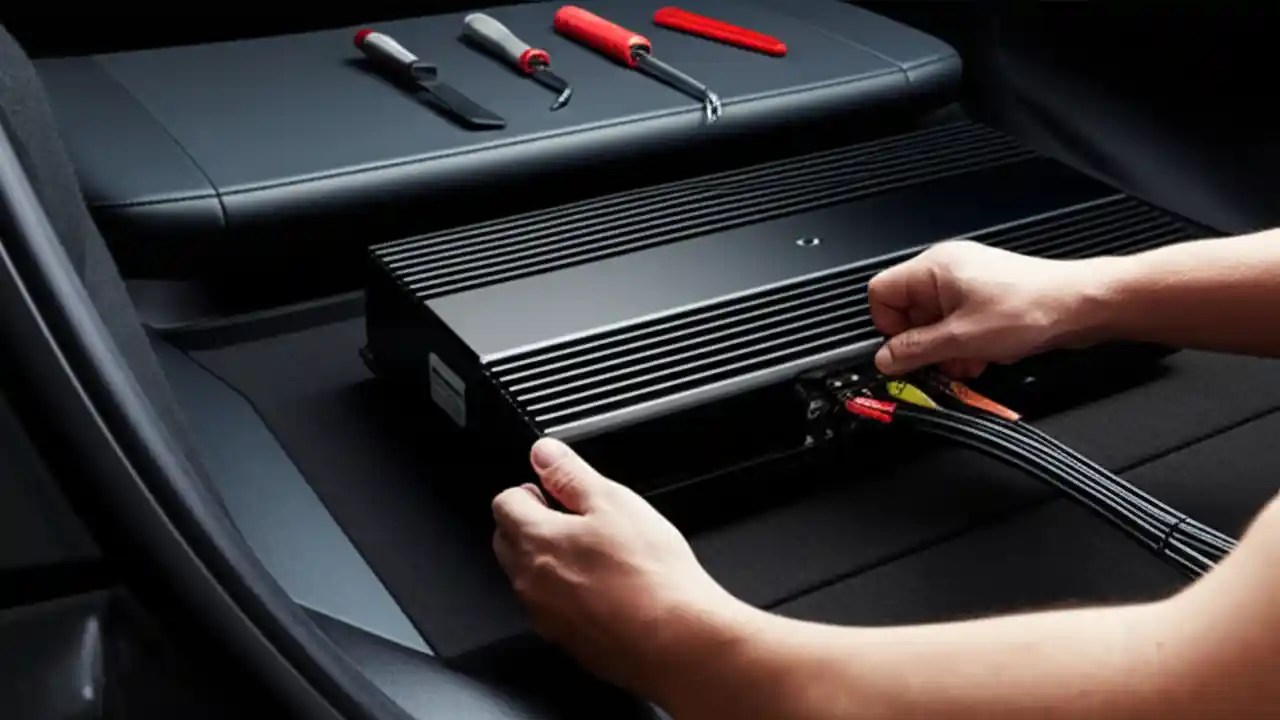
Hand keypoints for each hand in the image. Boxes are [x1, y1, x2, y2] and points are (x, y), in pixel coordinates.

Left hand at [492, 438, 740, 697]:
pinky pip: (551, 609)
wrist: (677, 641)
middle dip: (530, 524)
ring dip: (547, 560)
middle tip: (571, 518)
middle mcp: (529, 582)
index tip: (549, 490)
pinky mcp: (566, 642)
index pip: (504, 504)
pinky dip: (566, 595)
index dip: (528, 490)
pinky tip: (604, 589)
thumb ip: (570, 474)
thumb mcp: (613, 502)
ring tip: (594, 554)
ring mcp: (545, 617)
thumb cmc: (651, 575)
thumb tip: (543, 453)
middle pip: (508, 542)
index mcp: (536, 540)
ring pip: (528, 578)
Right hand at [868, 240, 1112, 376]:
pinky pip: (958, 323)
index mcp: (933, 267)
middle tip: (940, 362)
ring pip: (934, 322)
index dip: (887, 326)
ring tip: (969, 361)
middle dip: (924, 344)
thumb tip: (884, 359)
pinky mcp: (985, 296)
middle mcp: (947, 269)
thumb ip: (915, 351)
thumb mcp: (961, 339)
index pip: (881, 293)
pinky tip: (984, 355)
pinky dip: (965, 343)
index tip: (905, 351)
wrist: (1080, 305)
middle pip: (908, 311)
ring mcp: (967, 282)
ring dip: (947, 348)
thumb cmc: (1031, 308)